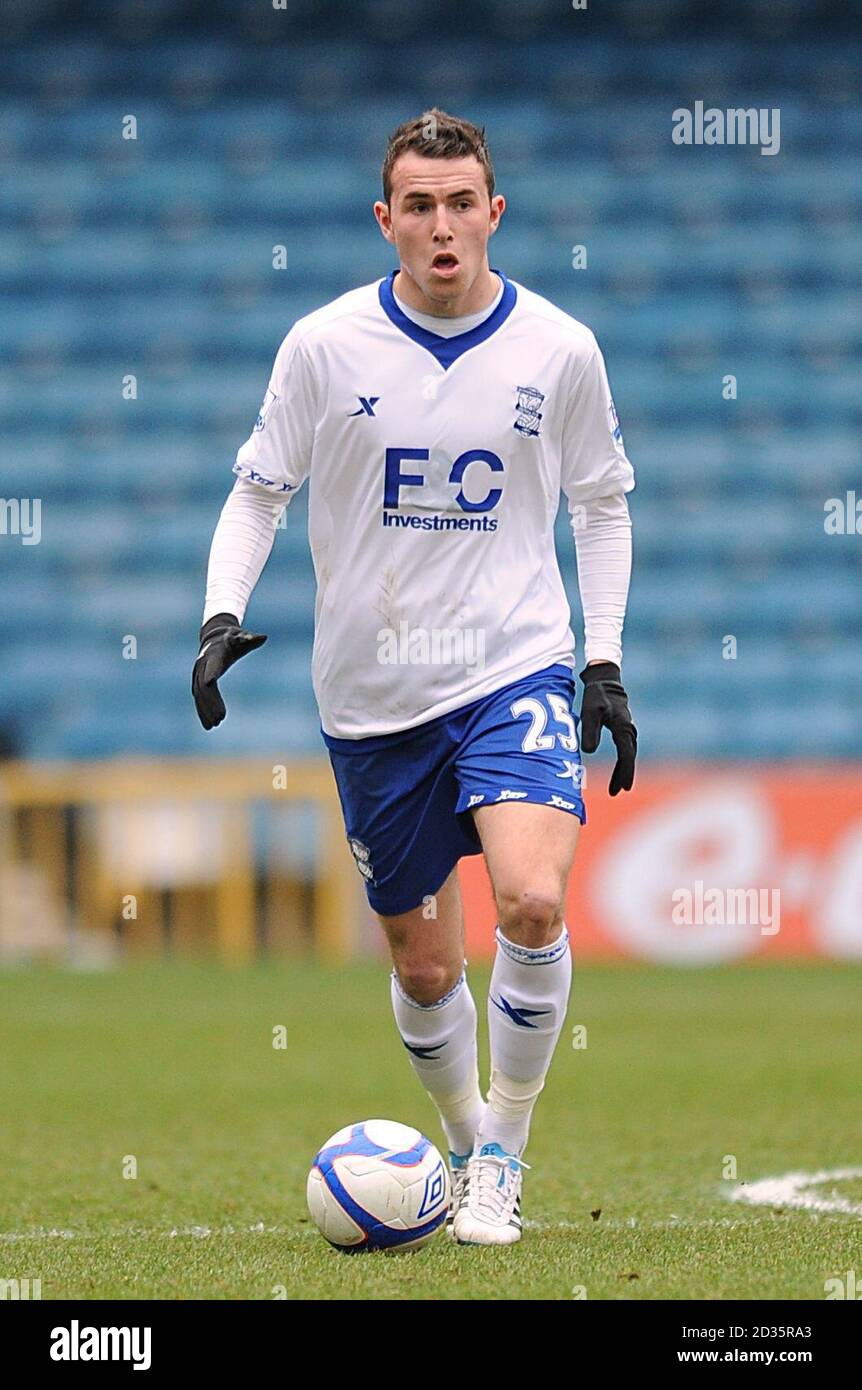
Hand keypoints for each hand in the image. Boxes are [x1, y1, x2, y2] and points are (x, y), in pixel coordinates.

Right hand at [192, 612, 266, 729]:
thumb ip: (251, 639)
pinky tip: (209, 725)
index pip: (212, 666)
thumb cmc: (232, 638)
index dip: (211, 673)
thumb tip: (264, 637)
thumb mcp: (242, 637)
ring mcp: (198, 674)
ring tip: (214, 725)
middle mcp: (202, 665)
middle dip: (211, 702)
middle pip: (204, 686)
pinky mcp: (198, 682)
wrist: (215, 636)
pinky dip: (202, 711)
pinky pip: (198, 698)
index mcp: (214, 655)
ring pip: (199, 695)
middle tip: (220, 718)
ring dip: (205, 710)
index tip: (212, 683)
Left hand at [578, 661, 636, 794]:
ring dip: (624, 769)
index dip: (623, 773)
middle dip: (624, 775)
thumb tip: (589, 751)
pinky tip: (618, 769)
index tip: (621, 787)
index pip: (626, 755)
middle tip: (618, 791)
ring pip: (628, 754)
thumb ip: (589, 731)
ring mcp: (628, 729)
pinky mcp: (624, 728)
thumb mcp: (590, 712)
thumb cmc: (596, 696)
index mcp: (623, 728)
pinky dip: (623, 760)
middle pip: (629, 757)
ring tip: (618, 786)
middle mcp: (629, 730)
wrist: (605, 681)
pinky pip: (626, 748)